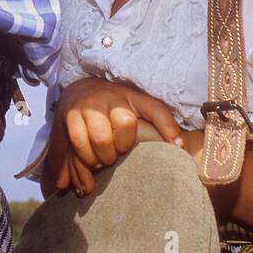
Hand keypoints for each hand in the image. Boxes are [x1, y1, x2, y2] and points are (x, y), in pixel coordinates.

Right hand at [55, 77, 185, 196]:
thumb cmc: (113, 107)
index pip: (155, 108)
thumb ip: (157, 123)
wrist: (79, 91)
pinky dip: (87, 159)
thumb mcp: (135, 108)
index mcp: (133, 97)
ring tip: (104, 161)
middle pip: (126, 124)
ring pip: (102, 138)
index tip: (178, 147)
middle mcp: (113, 98)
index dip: (169, 127)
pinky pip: (80, 143)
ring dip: (104, 157)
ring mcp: (91, 106)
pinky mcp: (72, 115)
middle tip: (118, 154)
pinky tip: (91, 161)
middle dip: (123, 147)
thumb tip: (180, 146)